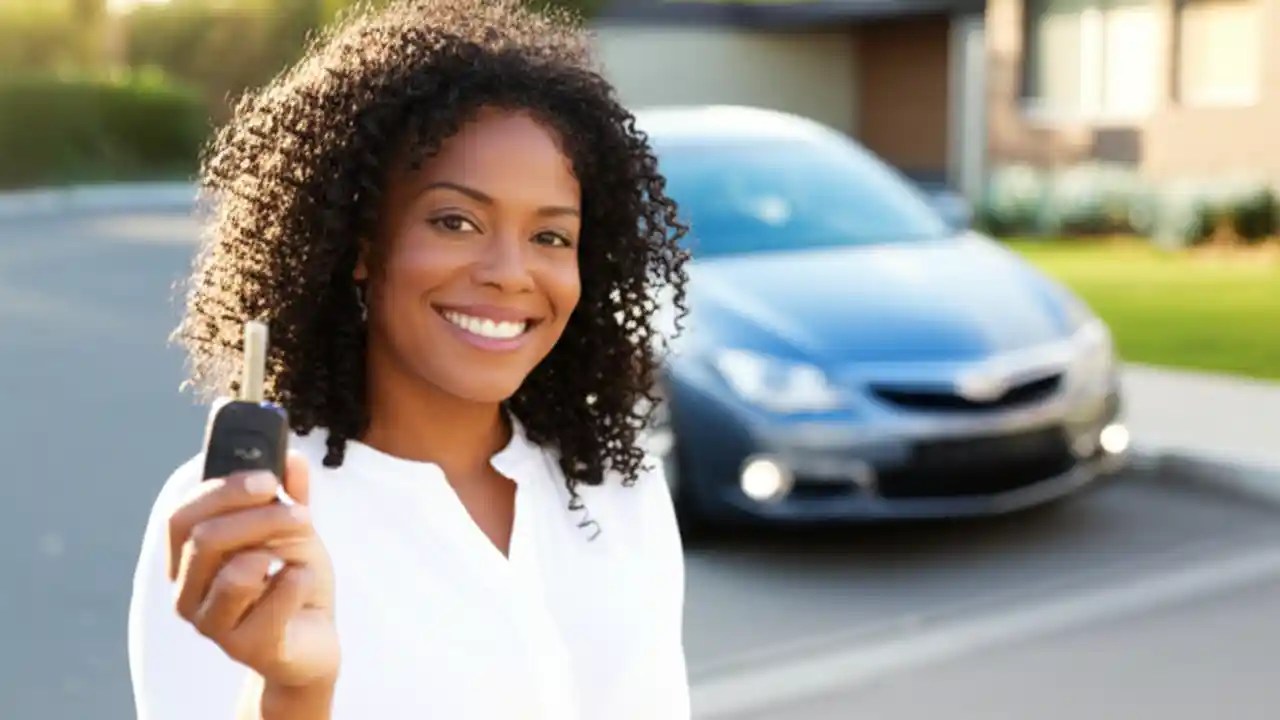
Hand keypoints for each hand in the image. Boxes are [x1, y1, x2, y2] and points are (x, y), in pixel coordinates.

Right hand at [167, 452, 339, 690]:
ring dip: (277, 548)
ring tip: (302, 551)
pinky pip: (271, 605)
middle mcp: (188, 593)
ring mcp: (212, 625)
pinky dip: (297, 582)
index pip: (180, 517)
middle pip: (204, 539)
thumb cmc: (292, 581)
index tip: (267, 478)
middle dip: (259, 516)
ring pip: (233, 573)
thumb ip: (288, 495)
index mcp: (189, 558)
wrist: (315, 639)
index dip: (221, 490)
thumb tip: (290, 457)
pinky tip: (303, 580)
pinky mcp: (247, 648)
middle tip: (301, 512)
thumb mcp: (291, 530)